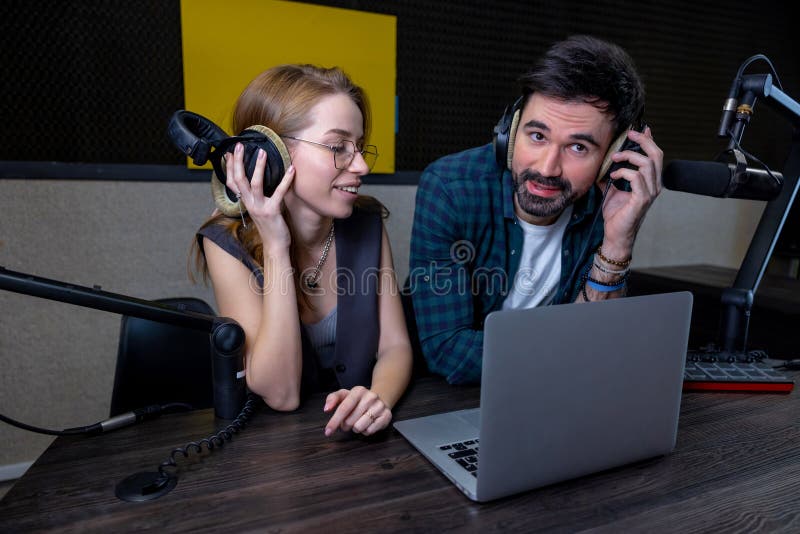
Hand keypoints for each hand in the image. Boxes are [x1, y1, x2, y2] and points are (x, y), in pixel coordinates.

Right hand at [225, 142, 295, 252]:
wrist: (275, 246)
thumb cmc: (269, 227)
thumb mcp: (259, 209)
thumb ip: (256, 197)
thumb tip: (256, 181)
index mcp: (245, 202)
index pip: (232, 183)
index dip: (228, 168)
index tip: (228, 153)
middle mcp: (249, 204)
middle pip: (238, 180)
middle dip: (237, 162)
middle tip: (238, 146)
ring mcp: (260, 208)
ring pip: (254, 184)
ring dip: (258, 167)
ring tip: (262, 152)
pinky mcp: (272, 211)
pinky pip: (279, 193)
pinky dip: (286, 180)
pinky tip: (291, 169)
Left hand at [323, 386, 391, 436]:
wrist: (379, 400)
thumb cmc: (358, 401)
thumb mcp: (344, 396)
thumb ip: (332, 399)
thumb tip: (326, 408)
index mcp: (358, 390)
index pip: (344, 408)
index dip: (334, 421)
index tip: (328, 431)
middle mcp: (370, 397)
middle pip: (350, 421)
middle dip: (346, 425)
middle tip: (349, 421)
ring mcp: (380, 406)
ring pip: (359, 427)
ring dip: (356, 428)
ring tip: (359, 421)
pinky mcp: (386, 416)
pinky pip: (369, 431)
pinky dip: (365, 430)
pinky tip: (368, 423)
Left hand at [600, 127, 662, 258]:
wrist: (615, 234)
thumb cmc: (616, 214)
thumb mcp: (612, 189)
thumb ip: (612, 175)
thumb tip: (604, 162)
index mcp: (650, 181)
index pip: (655, 155)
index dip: (650, 140)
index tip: (639, 130)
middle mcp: (654, 185)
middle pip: (656, 155)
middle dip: (643, 141)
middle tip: (628, 136)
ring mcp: (650, 192)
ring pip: (647, 164)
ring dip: (629, 157)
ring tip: (614, 159)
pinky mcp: (642, 199)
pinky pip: (636, 178)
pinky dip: (624, 172)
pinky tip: (613, 176)